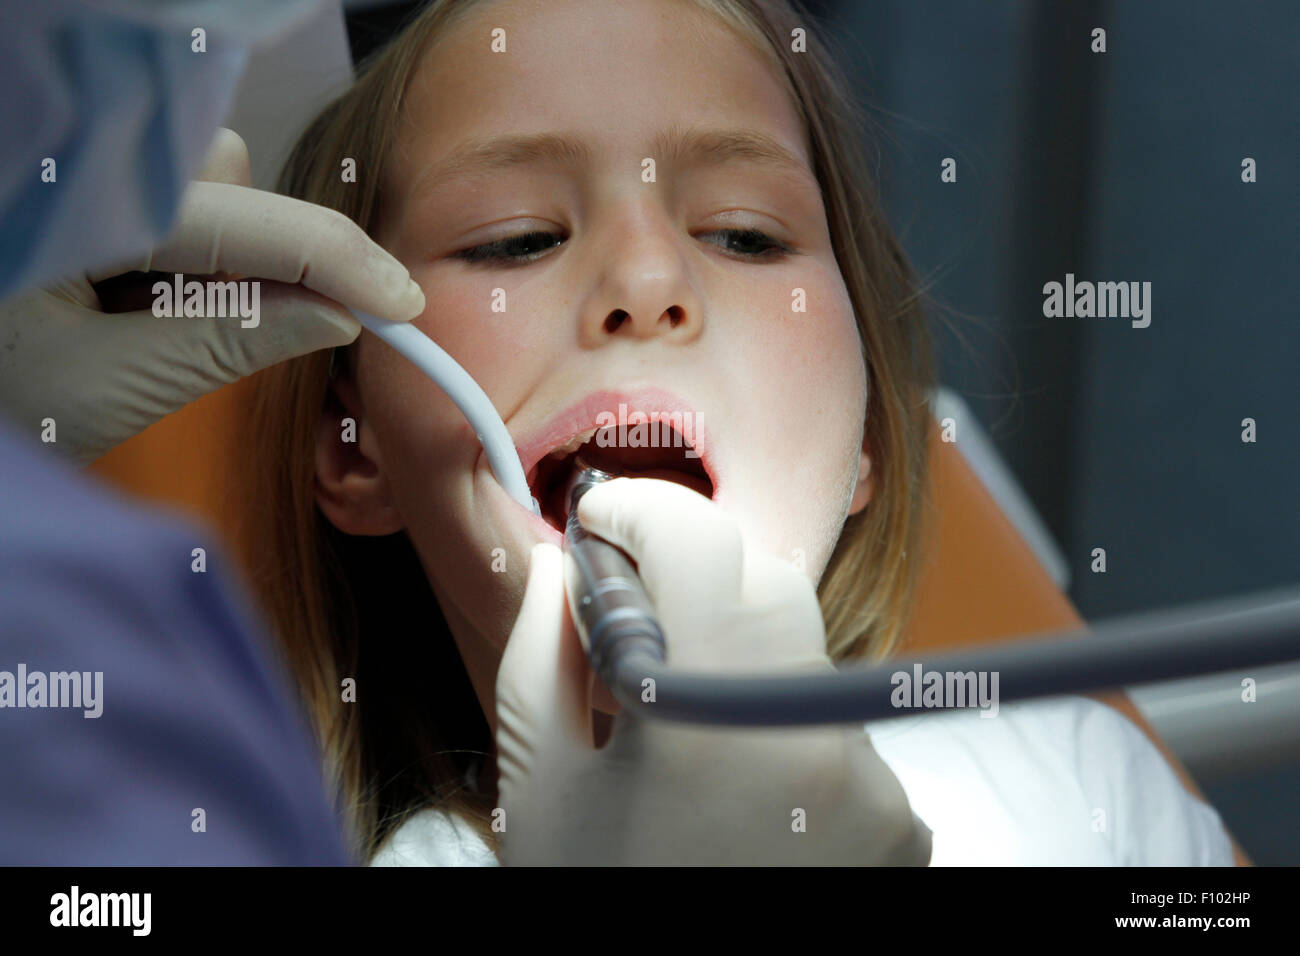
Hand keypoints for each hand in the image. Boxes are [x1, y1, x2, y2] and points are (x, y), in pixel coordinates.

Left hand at [0, 128, 424, 462]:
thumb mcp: (104, 390)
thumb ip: (225, 342)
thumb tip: (335, 318)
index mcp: (77, 207)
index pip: (247, 220)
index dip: (338, 262)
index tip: (399, 302)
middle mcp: (78, 172)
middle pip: (226, 179)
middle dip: (252, 255)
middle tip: (213, 336)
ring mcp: (79, 183)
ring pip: (200, 185)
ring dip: (208, 256)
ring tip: (138, 324)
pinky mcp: (81, 202)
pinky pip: (166, 203)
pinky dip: (173, 256)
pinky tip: (120, 302)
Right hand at [495, 477, 931, 864]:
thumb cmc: (603, 903)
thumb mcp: (545, 790)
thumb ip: (540, 655)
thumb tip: (555, 567)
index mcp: (713, 718)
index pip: (699, 539)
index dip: (641, 512)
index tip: (601, 526)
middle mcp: (815, 735)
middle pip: (762, 582)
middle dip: (690, 579)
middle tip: (628, 633)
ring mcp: (872, 781)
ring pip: (799, 650)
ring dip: (735, 656)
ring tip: (677, 740)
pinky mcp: (901, 822)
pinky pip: (832, 722)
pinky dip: (780, 723)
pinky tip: (733, 790)